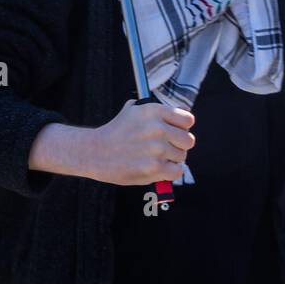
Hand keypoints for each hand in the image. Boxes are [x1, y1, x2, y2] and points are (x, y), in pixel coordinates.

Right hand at [30, 100, 194, 184]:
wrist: (95, 152)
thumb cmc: (116, 132)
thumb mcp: (133, 110)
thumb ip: (157, 112)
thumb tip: (181, 117)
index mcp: (154, 111)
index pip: (188, 120)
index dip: (183, 128)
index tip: (176, 133)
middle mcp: (157, 128)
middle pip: (189, 140)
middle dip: (179, 145)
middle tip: (167, 148)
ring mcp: (157, 149)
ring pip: (182, 157)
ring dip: (171, 160)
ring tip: (155, 158)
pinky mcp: (154, 168)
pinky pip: (177, 171)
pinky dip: (169, 173)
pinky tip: (157, 169)